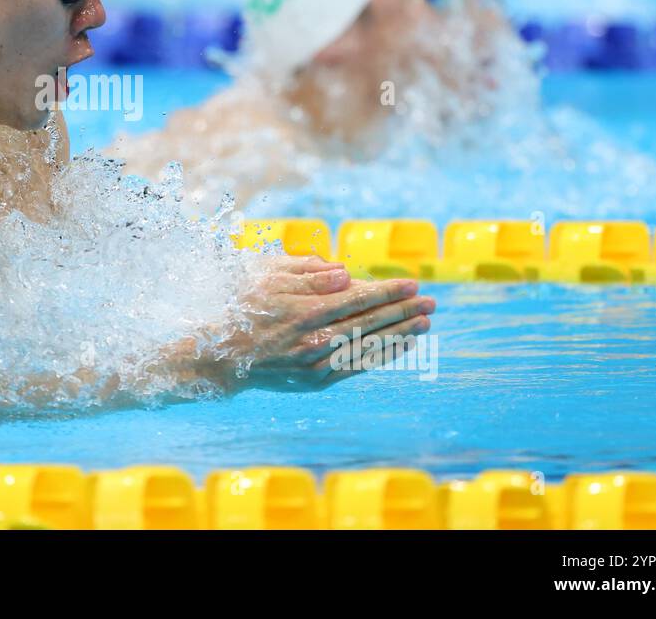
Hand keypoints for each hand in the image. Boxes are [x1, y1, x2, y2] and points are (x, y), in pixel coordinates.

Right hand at [223, 259, 435, 390]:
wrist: (225, 356)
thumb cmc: (245, 309)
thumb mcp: (268, 280)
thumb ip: (308, 275)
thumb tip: (345, 273)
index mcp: (305, 311)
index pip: (357, 298)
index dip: (388, 291)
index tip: (412, 284)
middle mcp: (315, 340)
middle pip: (369, 322)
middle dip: (403, 311)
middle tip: (431, 302)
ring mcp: (317, 364)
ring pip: (368, 346)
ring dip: (400, 334)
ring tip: (425, 323)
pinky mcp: (316, 381)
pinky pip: (357, 366)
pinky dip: (382, 355)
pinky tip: (401, 345)